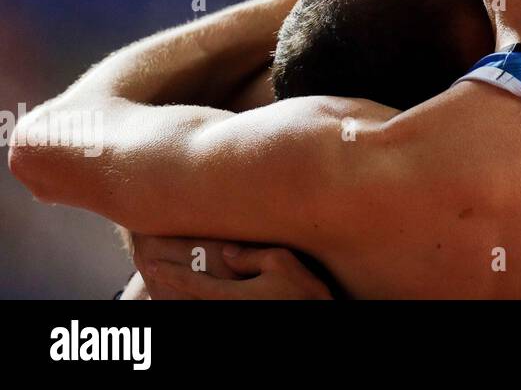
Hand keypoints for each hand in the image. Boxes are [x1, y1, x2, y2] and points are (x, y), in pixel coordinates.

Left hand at [132, 234, 332, 299]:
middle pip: (186, 300)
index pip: (190, 282)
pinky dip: (196, 304)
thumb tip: (227, 252)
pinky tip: (195, 298)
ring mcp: (231, 318)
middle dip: (168, 286)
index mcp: (229, 296)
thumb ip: (250, 255)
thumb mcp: (281, 263)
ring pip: (195, 309)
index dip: (170, 273)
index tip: (152, 265)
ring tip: (166, 287)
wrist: (316, 320)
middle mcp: (224, 311)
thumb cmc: (303, 293)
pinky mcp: (241, 319)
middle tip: (151, 271)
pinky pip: (209, 311)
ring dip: (180, 298)